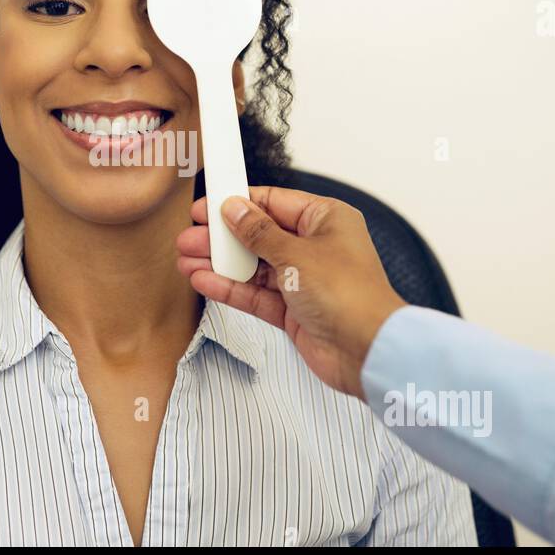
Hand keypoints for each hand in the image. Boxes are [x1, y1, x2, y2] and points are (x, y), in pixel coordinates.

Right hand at [175, 186, 406, 399]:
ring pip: (253, 266)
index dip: (238, 204)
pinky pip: (255, 293)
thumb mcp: (296, 254)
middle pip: (259, 235)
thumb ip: (259, 232)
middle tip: (189, 238)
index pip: (274, 203)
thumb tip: (235, 209)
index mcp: (326, 220)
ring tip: (186, 260)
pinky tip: (203, 280)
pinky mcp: (293, 309)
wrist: (367, 351)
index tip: (206, 207)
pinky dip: (229, 287)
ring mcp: (303, 280)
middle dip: (222, 238)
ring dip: (220, 264)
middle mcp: (315, 247)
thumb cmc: (349, 295)